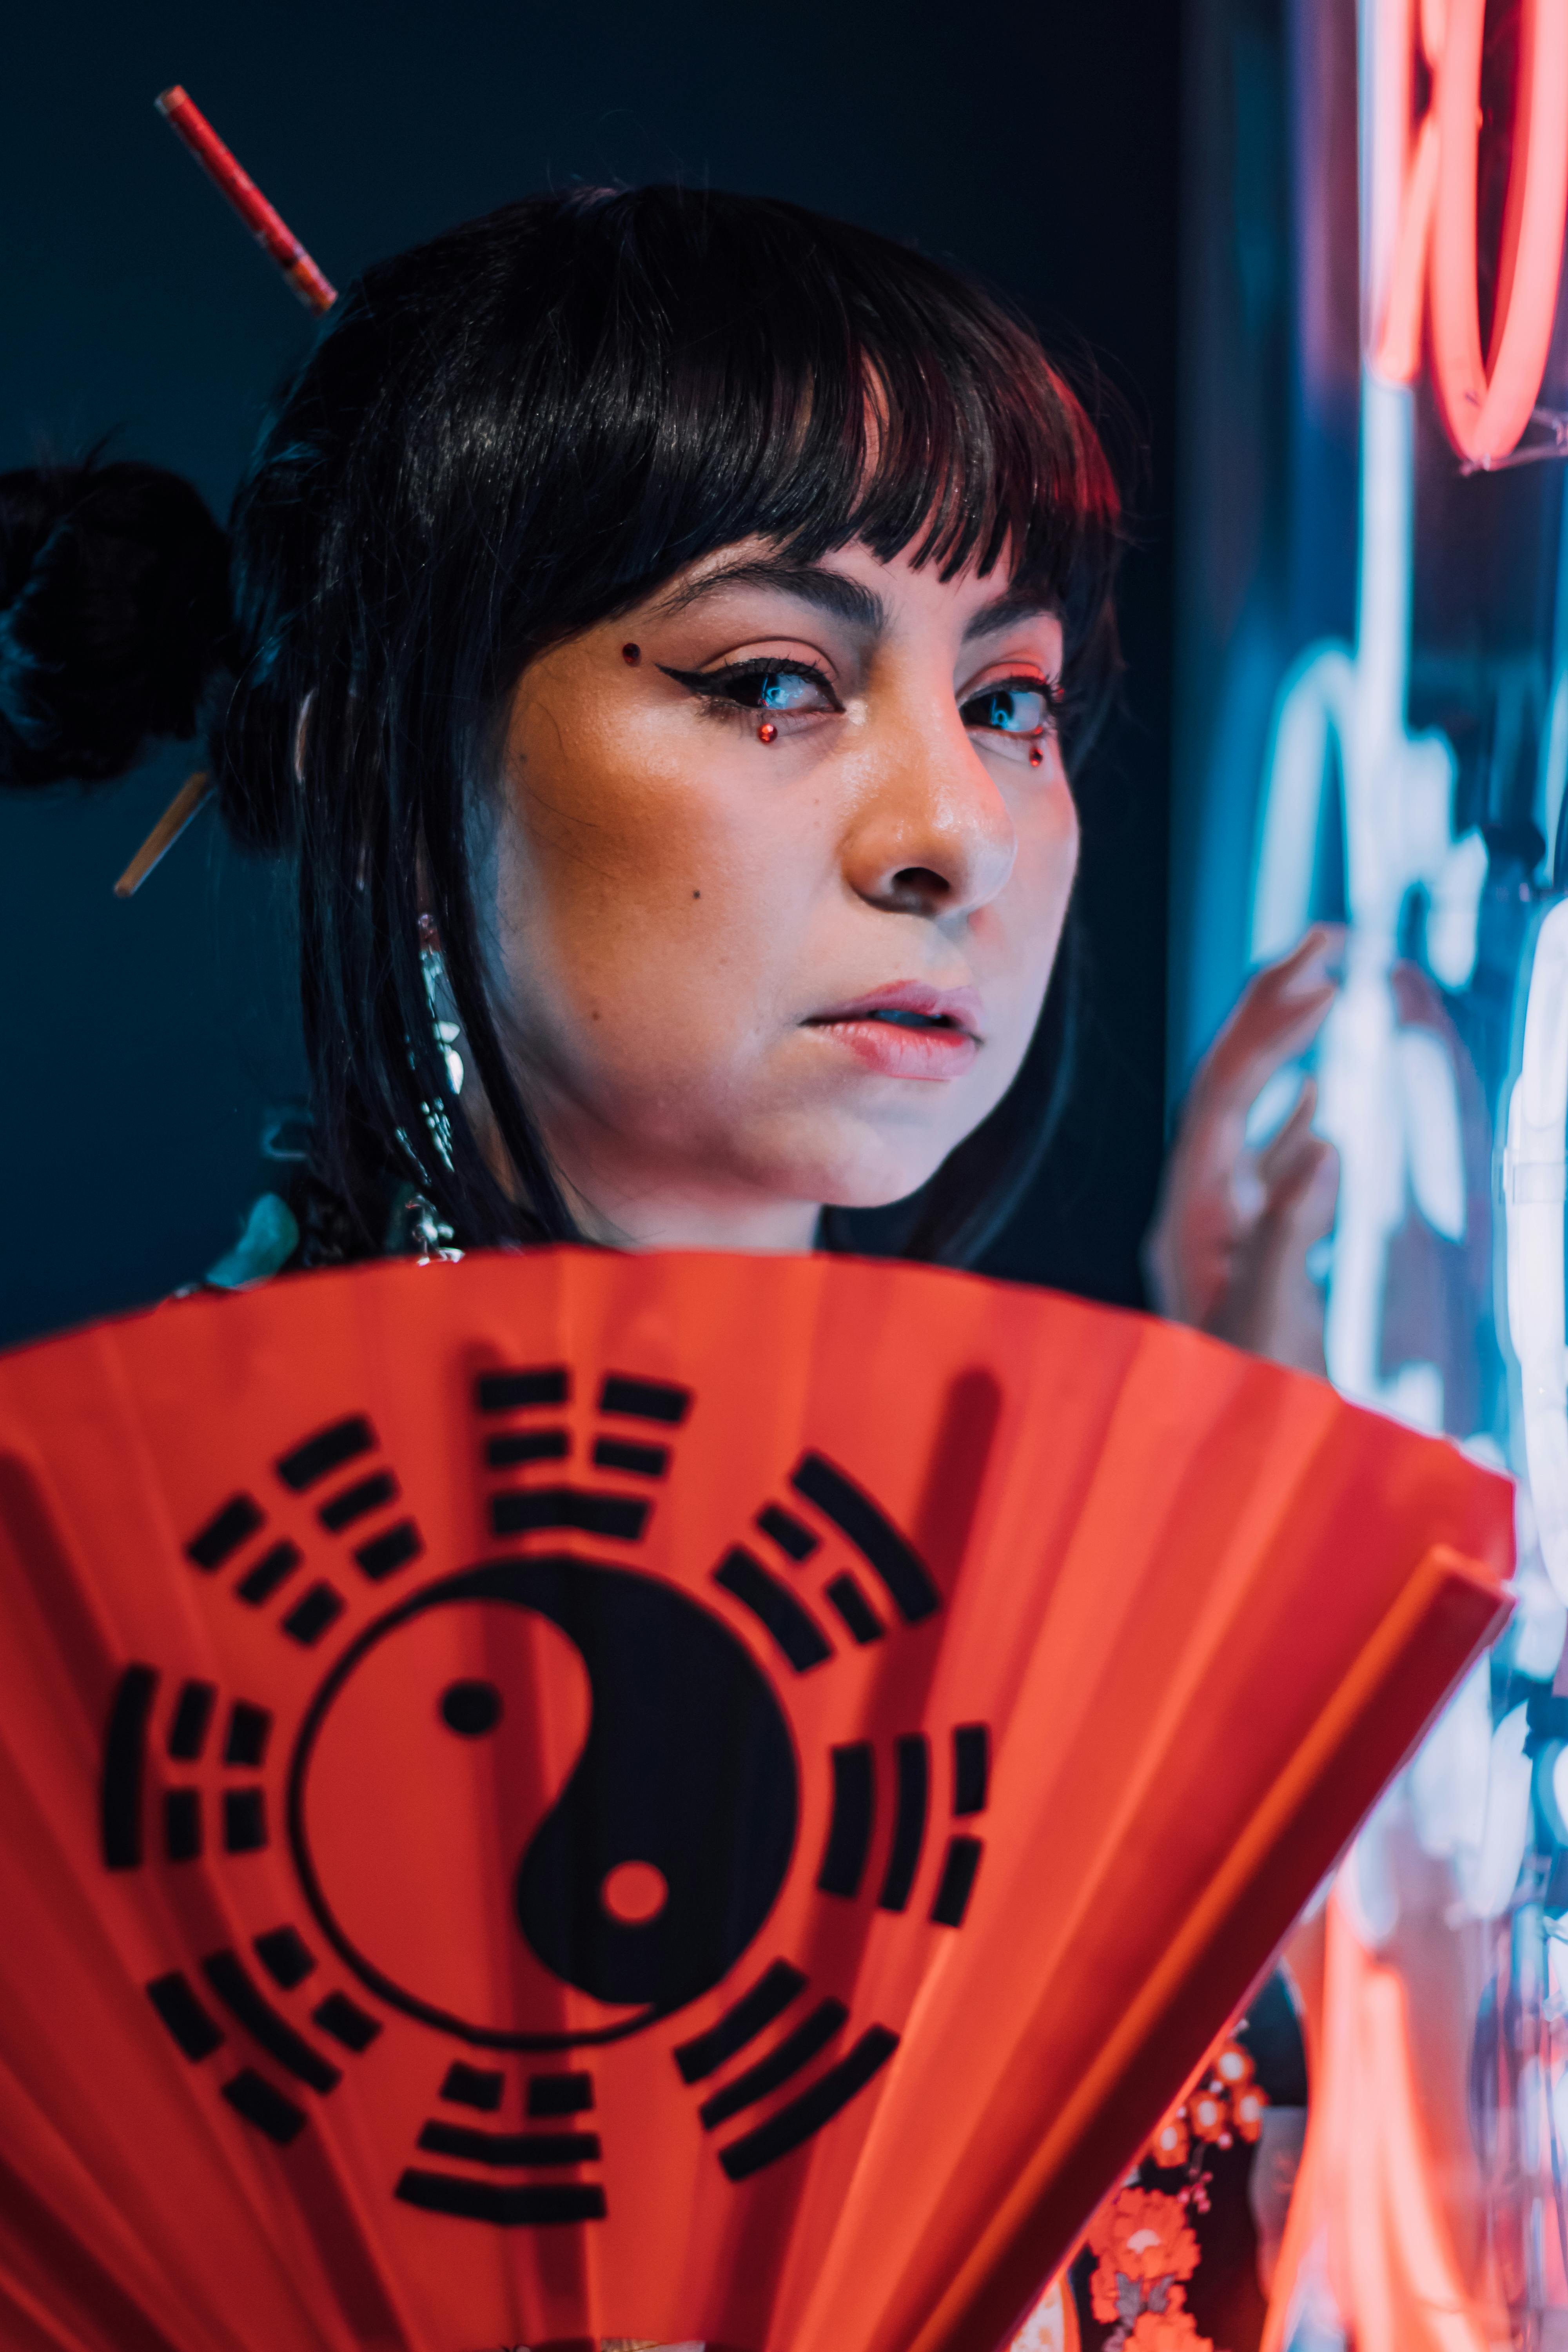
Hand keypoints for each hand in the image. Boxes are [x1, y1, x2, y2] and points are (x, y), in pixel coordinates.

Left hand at [1144, 929, 1340, 1373]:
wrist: (1228, 1468)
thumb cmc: (1245, 1406)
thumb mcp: (1268, 1324)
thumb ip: (1287, 1237)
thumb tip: (1323, 1143)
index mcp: (1192, 1213)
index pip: (1225, 1093)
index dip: (1274, 1029)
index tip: (1329, 979)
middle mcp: (1198, 1208)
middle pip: (1227, 1082)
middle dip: (1272, 1005)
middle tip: (1328, 937)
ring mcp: (1221, 1227)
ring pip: (1251, 1114)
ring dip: (1287, 1047)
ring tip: (1327, 982)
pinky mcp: (1248, 1252)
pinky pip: (1269, 1167)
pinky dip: (1295, 1123)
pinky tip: (1321, 1102)